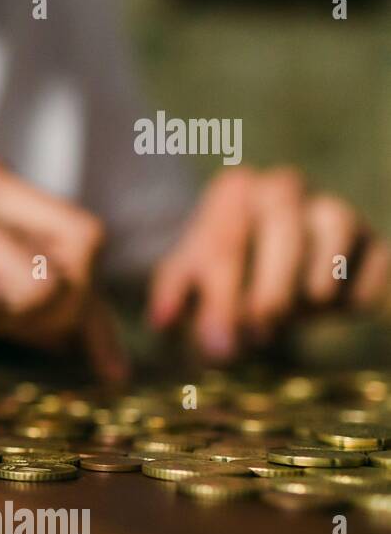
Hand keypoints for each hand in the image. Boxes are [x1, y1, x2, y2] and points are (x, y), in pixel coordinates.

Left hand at [148, 167, 389, 360]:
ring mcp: (331, 208)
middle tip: (259, 332)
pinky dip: (357, 291)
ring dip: (316, 280)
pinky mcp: (369, 239)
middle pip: (284, 225)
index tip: (218, 345)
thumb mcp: (183, 281)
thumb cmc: (214, 276)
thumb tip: (163, 320)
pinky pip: (377, 259)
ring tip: (295, 317)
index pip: (226, 240)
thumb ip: (172, 297)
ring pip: (337, 226)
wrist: (256, 276)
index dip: (222, 298)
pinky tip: (331, 311)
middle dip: (271, 287)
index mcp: (234, 191)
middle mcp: (284, 188)